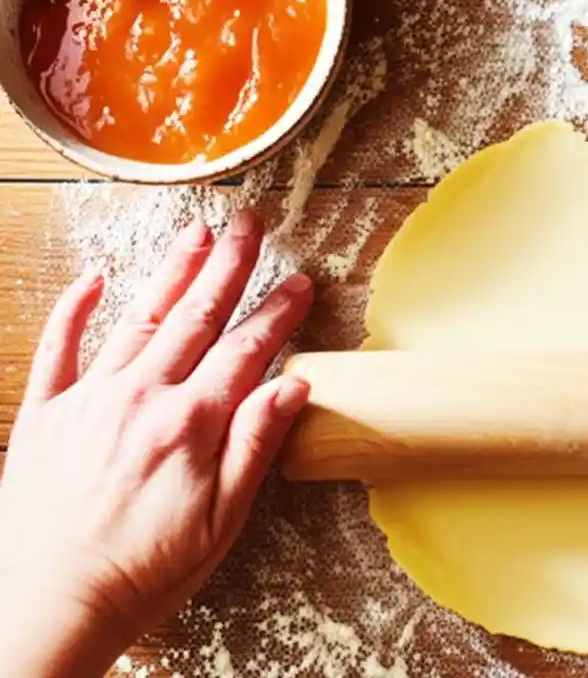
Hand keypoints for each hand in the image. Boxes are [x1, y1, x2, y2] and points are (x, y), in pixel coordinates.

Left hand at [0, 210, 313, 675]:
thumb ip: (256, 446)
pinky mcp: (46, 414)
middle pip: (196, 317)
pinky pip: (59, 347)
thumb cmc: (144, 571)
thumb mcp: (222, 521)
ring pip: (139, 319)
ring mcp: (90, 400)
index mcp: (192, 425)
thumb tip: (292, 387)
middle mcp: (141, 398)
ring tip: (196, 234)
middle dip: (228, 267)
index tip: (300, 283)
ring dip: (171, 273)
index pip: (246, 351)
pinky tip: (95, 278)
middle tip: (249, 225)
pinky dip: (75, 309)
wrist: (52, 604)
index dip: (277, 313)